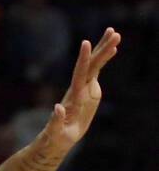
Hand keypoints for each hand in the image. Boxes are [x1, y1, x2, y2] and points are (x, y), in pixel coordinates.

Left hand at [43, 28, 120, 149]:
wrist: (57, 136)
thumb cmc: (55, 138)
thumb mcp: (55, 133)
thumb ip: (55, 121)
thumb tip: (57, 108)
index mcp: (73, 96)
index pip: (79, 74)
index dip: (84, 60)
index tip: (86, 43)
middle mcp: (79, 88)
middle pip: (91, 65)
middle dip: (101, 49)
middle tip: (114, 32)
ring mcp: (84, 87)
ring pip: (95, 64)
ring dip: (104, 49)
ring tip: (115, 32)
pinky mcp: (89, 90)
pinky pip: (97, 71)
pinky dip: (105, 59)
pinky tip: (113, 49)